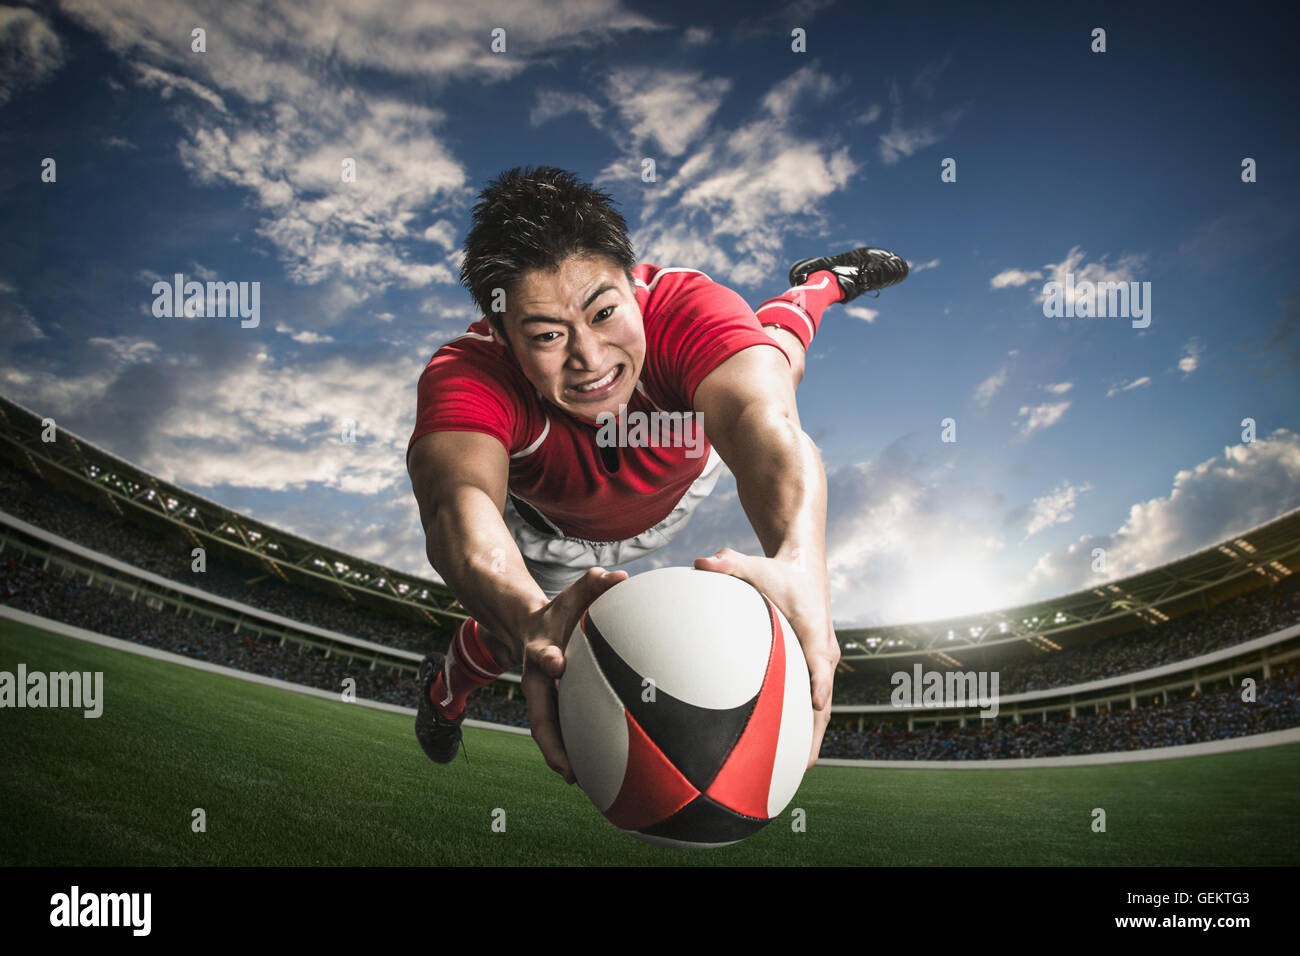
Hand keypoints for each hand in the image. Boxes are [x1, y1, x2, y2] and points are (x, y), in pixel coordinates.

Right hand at [520, 567, 627, 782]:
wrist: (527, 628)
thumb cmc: (558, 612)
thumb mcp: (573, 595)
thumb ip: (594, 584)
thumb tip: (620, 576)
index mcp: (540, 652)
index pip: (542, 656)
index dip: (549, 659)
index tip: (558, 664)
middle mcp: (538, 682)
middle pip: (539, 717)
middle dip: (551, 744)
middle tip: (566, 769)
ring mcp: (544, 699)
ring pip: (549, 734)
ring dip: (561, 759)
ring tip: (581, 782)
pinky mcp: (554, 709)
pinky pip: (562, 734)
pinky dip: (572, 753)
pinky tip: (591, 774)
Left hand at [694, 548, 838, 768]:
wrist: (804, 571)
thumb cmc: (777, 572)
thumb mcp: (755, 564)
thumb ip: (729, 564)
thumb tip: (700, 562)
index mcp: (813, 630)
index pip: (819, 659)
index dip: (819, 681)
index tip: (815, 704)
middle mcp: (823, 652)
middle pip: (824, 699)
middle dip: (816, 733)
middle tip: (803, 766)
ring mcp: (821, 665)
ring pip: (819, 709)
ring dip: (810, 740)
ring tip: (794, 774)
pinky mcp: (812, 671)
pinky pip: (809, 705)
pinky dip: (802, 729)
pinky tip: (783, 754)